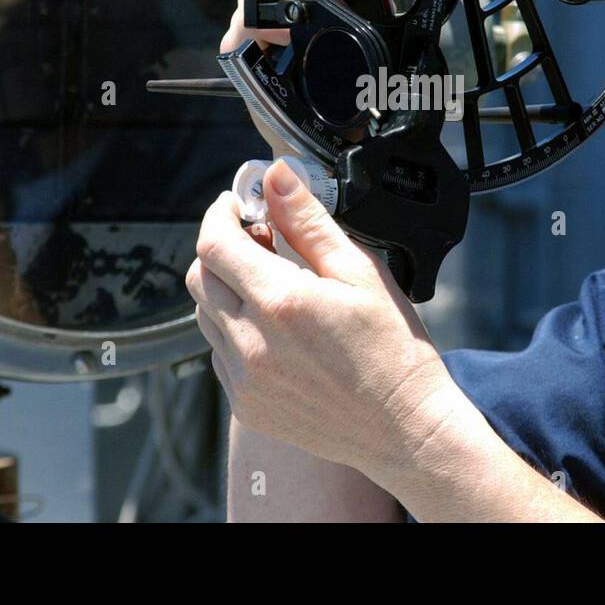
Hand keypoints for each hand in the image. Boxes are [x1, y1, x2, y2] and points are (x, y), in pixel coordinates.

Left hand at [186, 160, 455, 477]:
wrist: (405, 428)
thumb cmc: (393, 350)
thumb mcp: (359, 271)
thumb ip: (308, 221)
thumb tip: (277, 177)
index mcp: (280, 302)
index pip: (214, 242)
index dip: (221, 213)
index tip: (240, 204)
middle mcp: (250, 344)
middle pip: (200, 276)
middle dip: (222, 248)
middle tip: (261, 240)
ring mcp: (244, 380)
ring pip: (206, 314)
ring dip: (227, 289)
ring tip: (273, 285)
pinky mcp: (246, 405)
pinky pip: (220, 354)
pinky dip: (236, 330)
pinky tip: (277, 329)